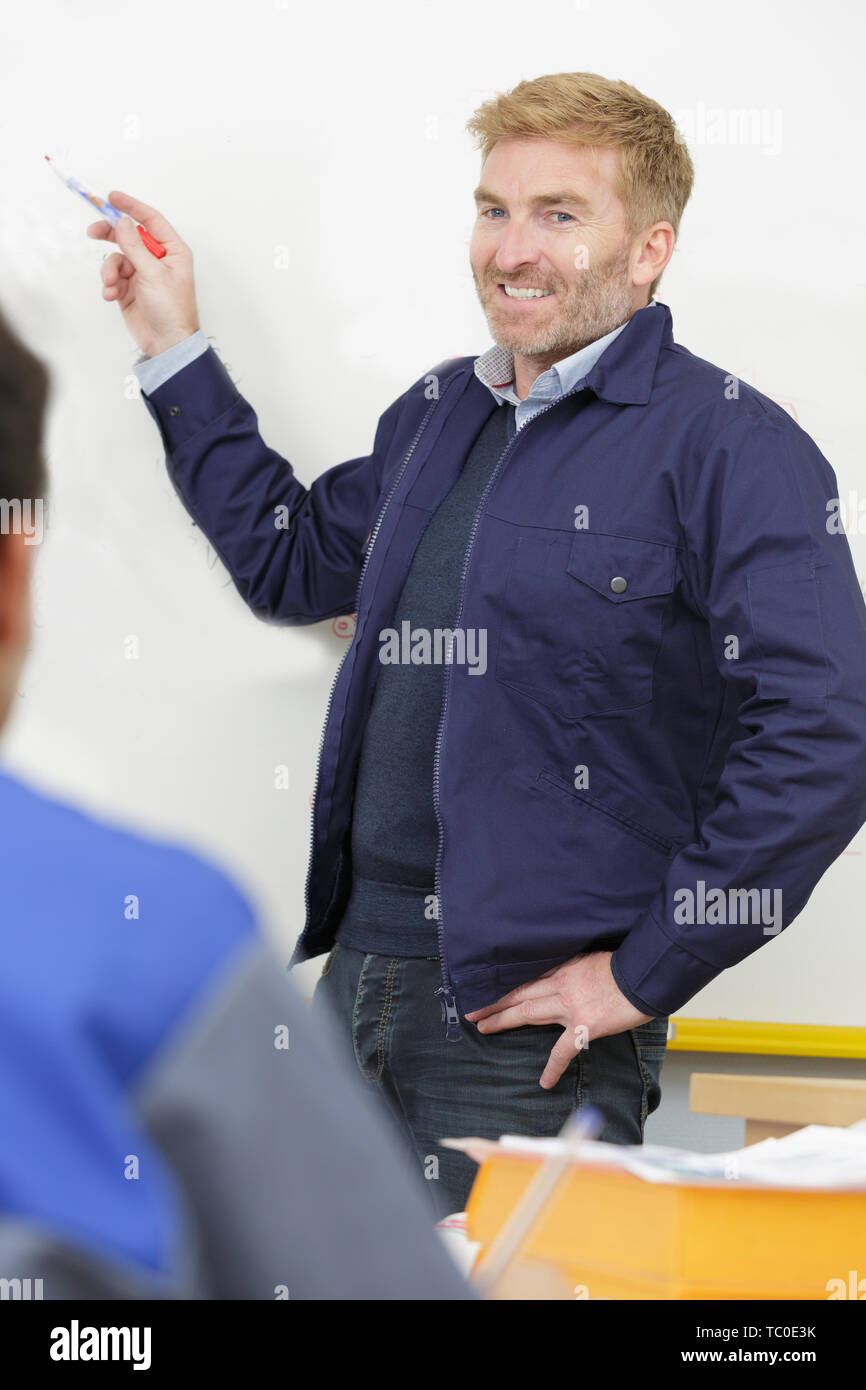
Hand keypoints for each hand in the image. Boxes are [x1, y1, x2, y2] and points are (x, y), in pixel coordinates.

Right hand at [87, 190, 199, 357]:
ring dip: (109, 270)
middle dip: (110, 235)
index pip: (151, 220)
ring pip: (117, 258)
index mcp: (173, 251)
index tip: (112, 197)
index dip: (132, 207)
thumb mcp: (153, 274)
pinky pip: (113, 277)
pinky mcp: (130, 289)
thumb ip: (134, 246)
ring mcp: (142, 274)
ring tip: (111, 285)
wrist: (167, 344)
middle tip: (92, 232)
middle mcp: (158, 259)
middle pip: (129, 236)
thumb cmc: (172, 310)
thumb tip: (123, 222)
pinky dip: (110, 285)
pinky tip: (111, 295)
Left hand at [464, 951, 653, 1089]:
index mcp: (565, 968)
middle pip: (520, 994)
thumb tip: (567, 976)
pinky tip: (545, 1081)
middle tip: (473, 1011)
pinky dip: (553, 1066)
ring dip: (504, 1020)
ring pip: (529, 1012)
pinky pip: (563, 1050)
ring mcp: (571, 1005)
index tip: (487, 989)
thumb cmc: (627, 966)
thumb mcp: (594, 958)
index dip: (506, 985)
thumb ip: (576, 968)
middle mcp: (562, 984)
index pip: (528, 977)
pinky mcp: (585, 1025)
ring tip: (484, 1028)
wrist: (646, 973)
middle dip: (494, 1002)